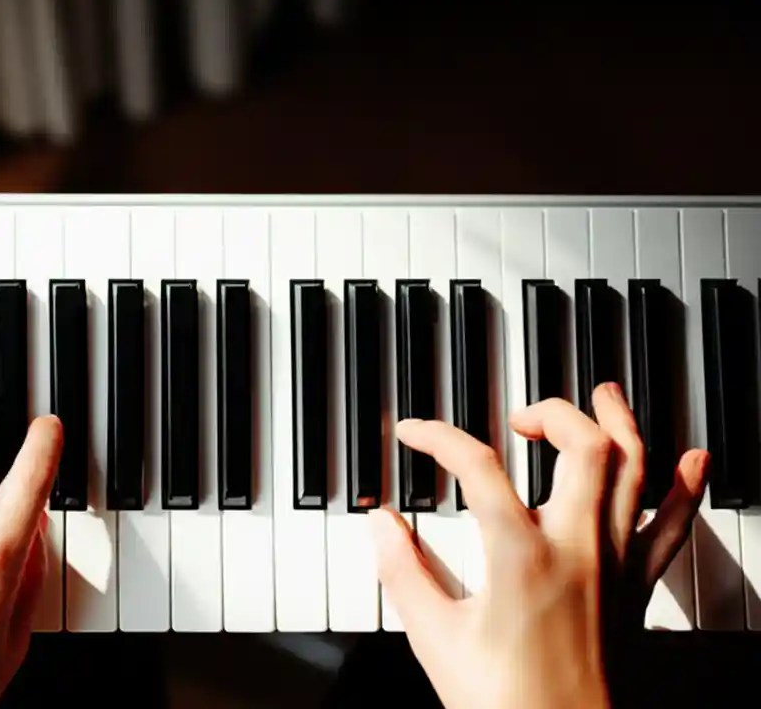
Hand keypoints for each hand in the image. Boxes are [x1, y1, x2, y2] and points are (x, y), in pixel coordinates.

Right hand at [372, 383, 708, 708]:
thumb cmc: (503, 700)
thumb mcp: (433, 636)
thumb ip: (402, 572)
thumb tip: (382, 524)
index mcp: (519, 556)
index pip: (478, 467)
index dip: (439, 438)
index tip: (417, 434)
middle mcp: (575, 549)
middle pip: (582, 447)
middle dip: (551, 412)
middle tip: (521, 416)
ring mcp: (613, 565)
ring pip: (635, 472)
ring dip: (622, 424)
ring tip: (605, 396)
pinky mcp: (635, 588)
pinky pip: (671, 527)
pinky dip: (685, 487)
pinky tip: (692, 459)